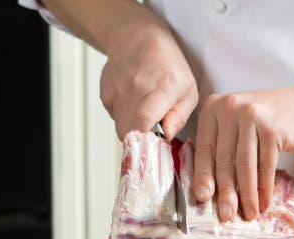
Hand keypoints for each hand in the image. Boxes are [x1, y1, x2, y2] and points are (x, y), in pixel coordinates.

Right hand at [100, 23, 197, 140]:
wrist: (137, 38)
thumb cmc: (168, 65)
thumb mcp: (188, 90)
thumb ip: (180, 117)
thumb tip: (166, 136)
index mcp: (162, 87)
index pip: (144, 120)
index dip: (147, 140)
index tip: (155, 145)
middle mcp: (137, 87)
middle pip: (129, 131)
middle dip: (140, 140)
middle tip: (151, 132)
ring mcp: (118, 89)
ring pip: (120, 127)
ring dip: (132, 128)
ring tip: (143, 112)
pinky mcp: (105, 92)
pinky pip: (113, 116)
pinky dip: (122, 115)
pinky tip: (131, 101)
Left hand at [193, 87, 293, 220]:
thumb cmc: (261, 123)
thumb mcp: (234, 127)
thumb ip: (218, 148)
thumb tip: (205, 191)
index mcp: (212, 108)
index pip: (204, 148)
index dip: (203, 176)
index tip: (202, 199)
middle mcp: (229, 107)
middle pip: (224, 158)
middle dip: (225, 191)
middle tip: (226, 215)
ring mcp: (251, 115)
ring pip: (244, 164)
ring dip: (246, 194)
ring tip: (248, 214)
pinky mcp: (272, 127)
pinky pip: (266, 165)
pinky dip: (264, 188)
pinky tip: (264, 204)